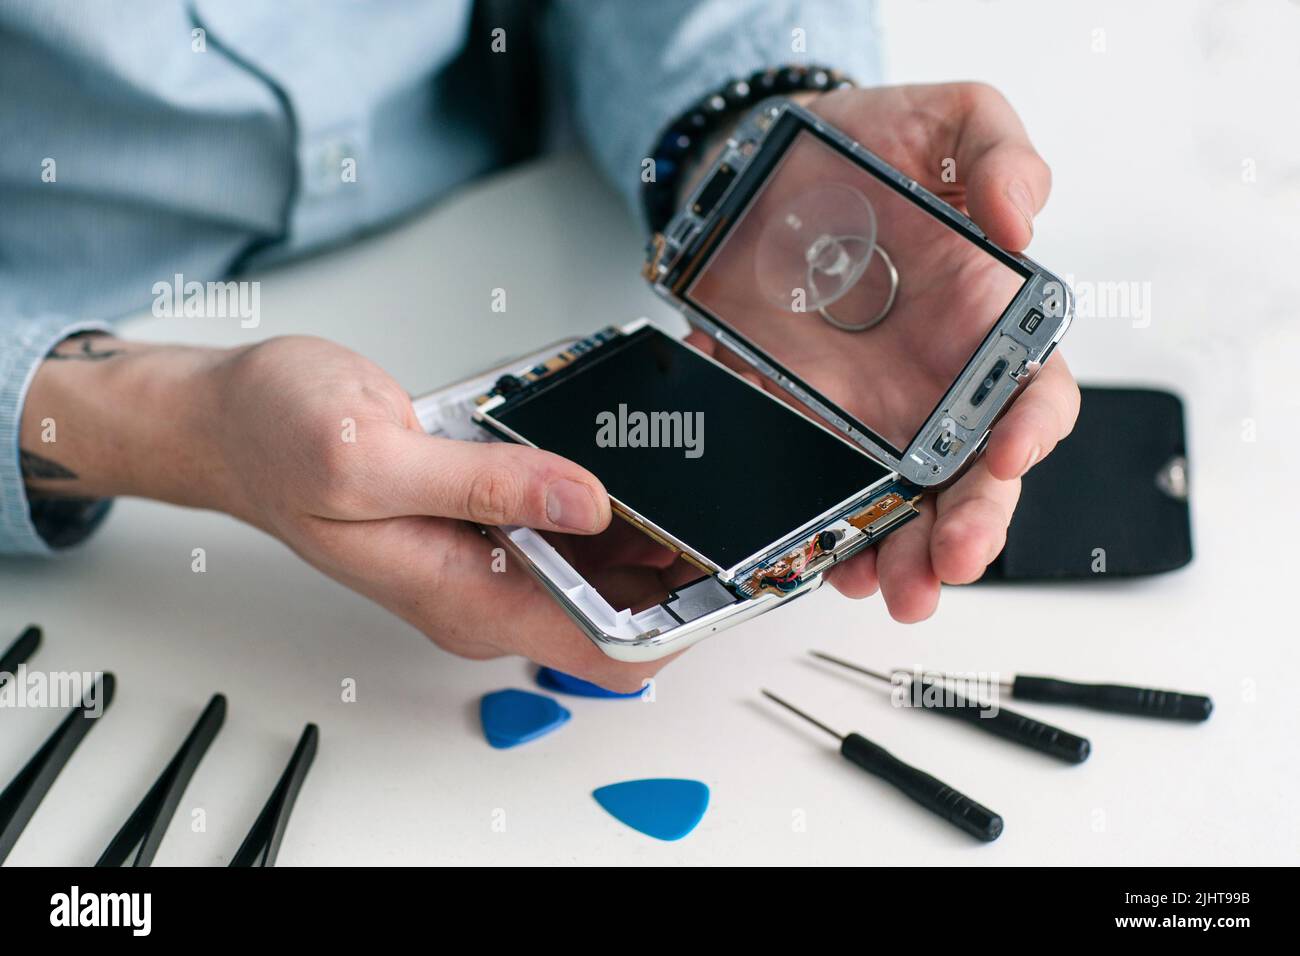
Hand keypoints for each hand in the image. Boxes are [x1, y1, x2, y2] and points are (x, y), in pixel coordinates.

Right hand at [21, 334, 684, 690]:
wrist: (234, 423)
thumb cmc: (279, 443)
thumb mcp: (373, 458)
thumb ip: (486, 486)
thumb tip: (586, 503)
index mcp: (464, 596)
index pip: (603, 649)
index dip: (678, 622)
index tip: (724, 570)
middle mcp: (484, 587)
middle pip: (618, 607)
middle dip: (680, 562)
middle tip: (719, 493)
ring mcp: (488, 552)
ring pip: (603, 561)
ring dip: (648, 522)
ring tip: (681, 460)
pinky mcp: (487, 514)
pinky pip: (570, 516)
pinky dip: (605, 488)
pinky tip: (623, 447)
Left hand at [694, 83, 1079, 619]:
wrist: (764, 166)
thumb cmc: (868, 144)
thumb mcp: (948, 120)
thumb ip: (999, 153)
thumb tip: (1024, 214)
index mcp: (988, 324)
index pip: (1034, 394)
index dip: (1031, 428)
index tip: (1009, 450)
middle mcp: (937, 384)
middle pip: (973, 476)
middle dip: (971, 527)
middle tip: (954, 561)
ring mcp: (870, 415)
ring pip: (904, 505)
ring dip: (904, 553)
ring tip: (893, 588)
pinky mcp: (802, 426)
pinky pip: (821, 495)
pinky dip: (827, 536)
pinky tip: (828, 562)